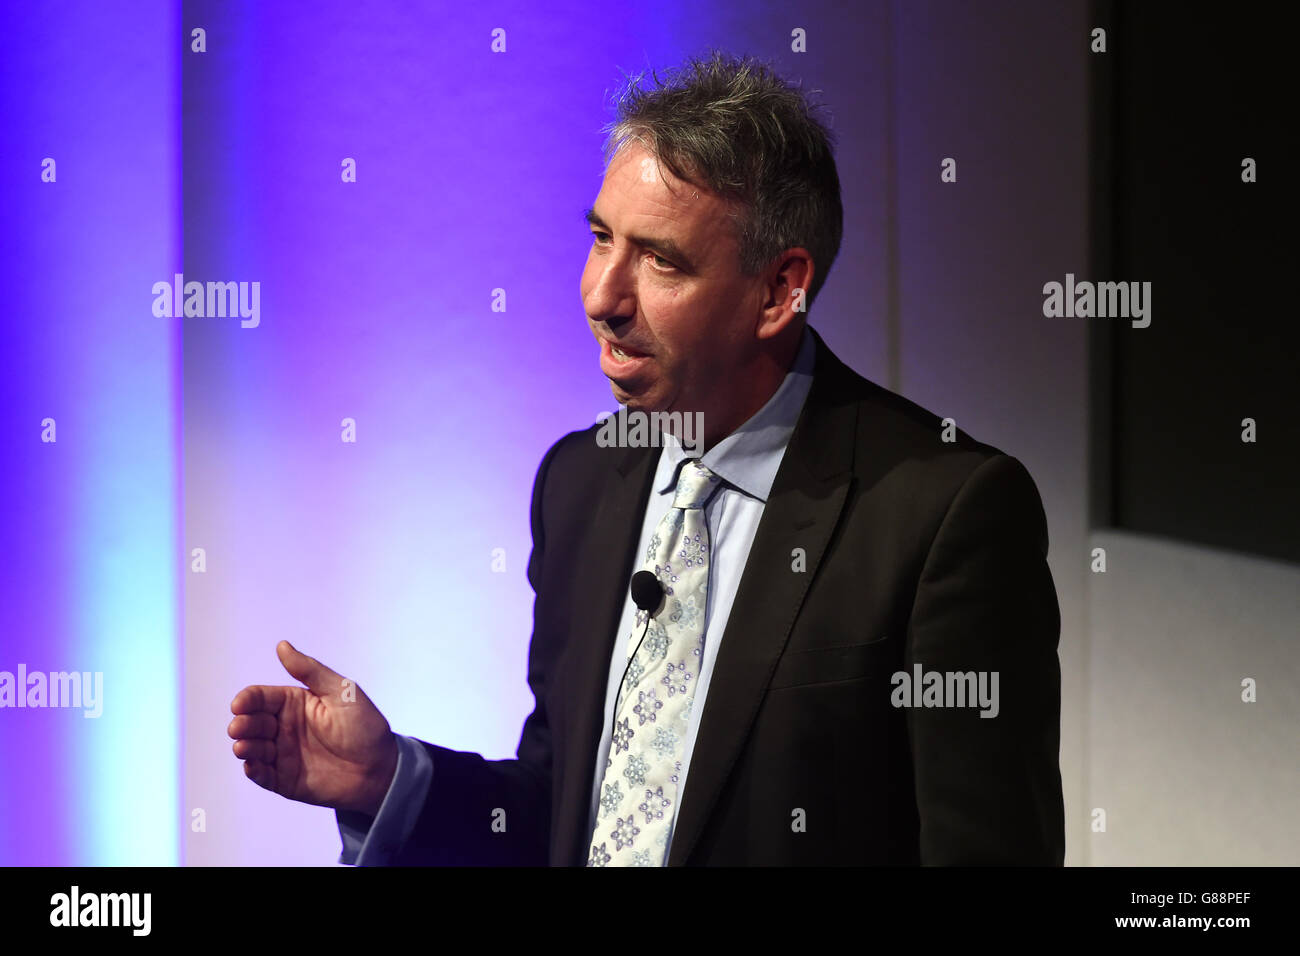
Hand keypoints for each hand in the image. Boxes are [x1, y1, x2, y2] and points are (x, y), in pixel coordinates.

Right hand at [229, 640, 398, 815]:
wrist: (381, 769)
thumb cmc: (365, 726)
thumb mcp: (341, 692)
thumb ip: (310, 671)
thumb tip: (281, 645)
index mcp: (294, 703)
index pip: (261, 698)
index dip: (247, 700)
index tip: (239, 704)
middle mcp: (284, 728)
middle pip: (252, 722)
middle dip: (241, 724)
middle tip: (238, 728)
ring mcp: (283, 754)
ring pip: (253, 748)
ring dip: (244, 747)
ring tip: (243, 747)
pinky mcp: (285, 780)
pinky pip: (263, 776)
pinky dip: (254, 771)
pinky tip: (252, 766)